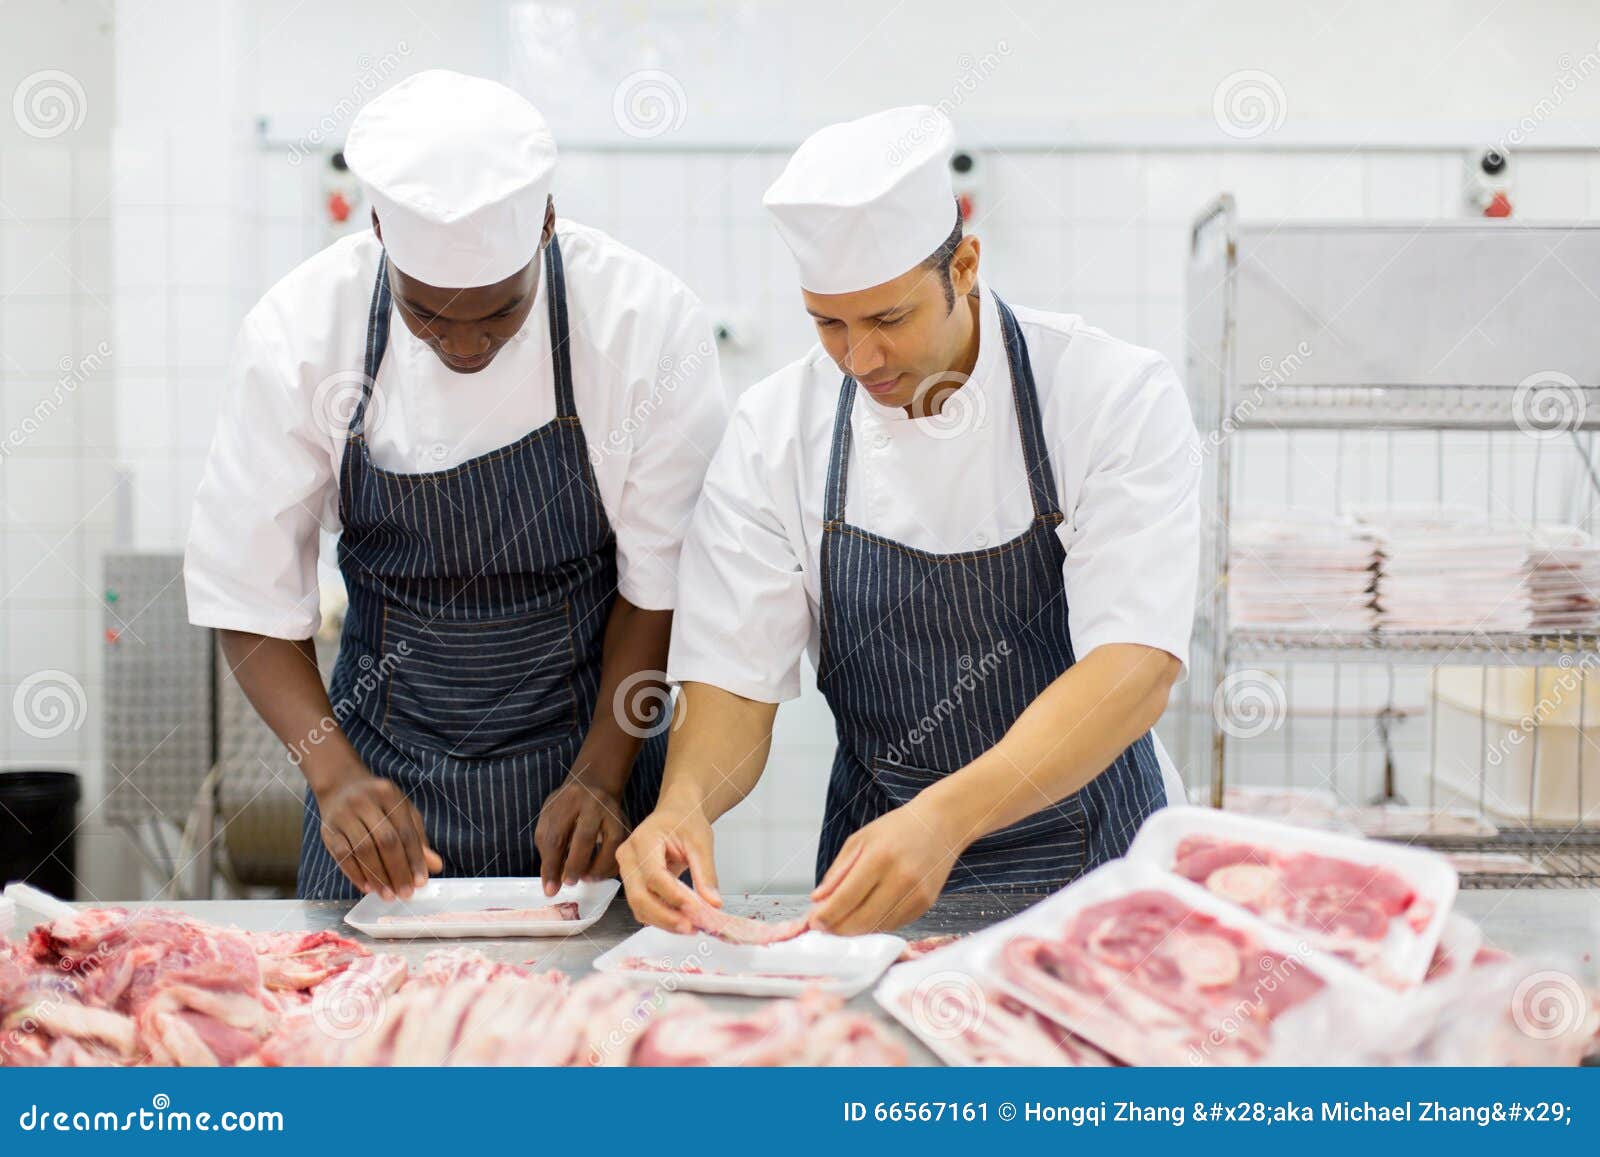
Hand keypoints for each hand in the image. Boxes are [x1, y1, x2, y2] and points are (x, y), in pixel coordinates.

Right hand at [313, 765, 441, 899]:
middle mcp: (365, 802)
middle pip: (385, 840)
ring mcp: (344, 815)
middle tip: (405, 893)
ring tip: (387, 894)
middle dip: (397, 870)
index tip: (421, 882)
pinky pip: (342, 855)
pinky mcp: (328, 830)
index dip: (415, 859)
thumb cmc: (378, 803)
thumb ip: (417, 838)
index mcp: (389, 795)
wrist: (340, 785)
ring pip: (363, 850)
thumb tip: (435, 866)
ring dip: (377, 876)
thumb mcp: (401, 812)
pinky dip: (355, 874)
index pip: (406, 831)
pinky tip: (367, 888)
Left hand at [534, 774, 631, 894]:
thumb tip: (552, 883)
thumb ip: (547, 848)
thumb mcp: (549, 818)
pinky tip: (599, 874)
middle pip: (585, 836)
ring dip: (599, 867)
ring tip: (587, 879)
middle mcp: (594, 803)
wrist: (593, 785)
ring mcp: (614, 812)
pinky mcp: (627, 823)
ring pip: (612, 843)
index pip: (557, 836)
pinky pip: (623, 848)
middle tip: (569, 883)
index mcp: (569, 801)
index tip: (549, 889)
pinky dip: (612, 866)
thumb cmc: (566, 807)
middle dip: (576, 865)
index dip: (552, 865)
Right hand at [616, 806, 718, 933]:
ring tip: (691, 927)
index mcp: (643, 840)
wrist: (675, 814)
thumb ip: (706, 873)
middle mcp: (628, 857)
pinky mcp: (633, 884)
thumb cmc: (685, 822)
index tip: (696, 910)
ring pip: (639, 906)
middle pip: (639, 896)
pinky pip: (642, 907)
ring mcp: (627, 871)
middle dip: (665, 917)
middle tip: (692, 928)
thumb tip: (713, 903)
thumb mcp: (701, 842)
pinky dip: (661, 918)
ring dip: (664, 921)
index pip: (654, 875)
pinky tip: (681, 920)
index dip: (673, 896)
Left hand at [808, 801, 963, 934]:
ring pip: (877, 927)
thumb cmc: (896, 829)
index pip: (846, 898)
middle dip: (837, 929)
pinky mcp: (925, 905)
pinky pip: (893, 925)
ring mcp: (916, 894)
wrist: (940, 825)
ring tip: (842, 919)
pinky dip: (875, 924)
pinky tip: (867, 913)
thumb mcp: (860, 840)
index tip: (813, 922)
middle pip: (861, 920)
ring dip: (855, 930)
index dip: (826, 916)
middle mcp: (900, 878)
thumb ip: (837, 871)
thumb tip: (818, 900)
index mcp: (879, 858)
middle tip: (824, 926)